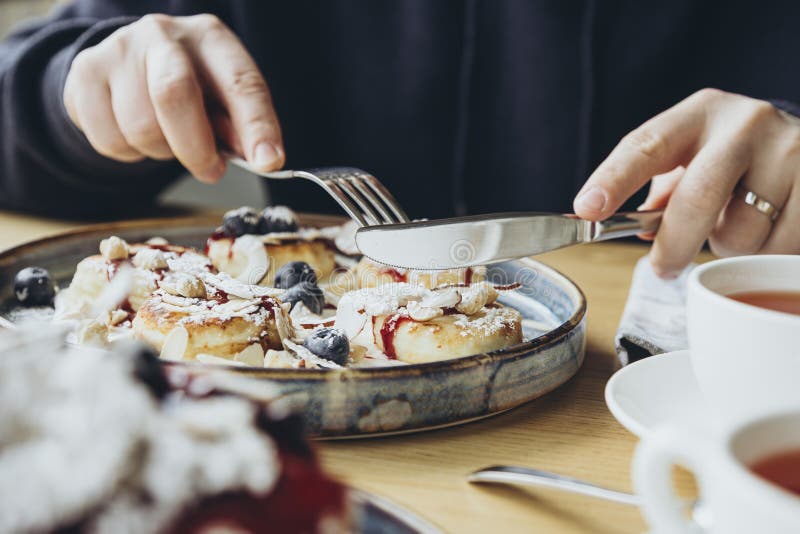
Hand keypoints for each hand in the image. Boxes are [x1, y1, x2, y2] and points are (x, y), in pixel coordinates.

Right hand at [63, 14, 283, 182]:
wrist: (130, 61)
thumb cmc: (190, 84)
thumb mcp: (224, 97)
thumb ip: (243, 126)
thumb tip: (262, 159)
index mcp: (210, 38)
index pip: (240, 82)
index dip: (257, 126)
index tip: (268, 161)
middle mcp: (162, 35)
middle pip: (173, 94)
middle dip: (196, 148)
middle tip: (211, 170)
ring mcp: (118, 51)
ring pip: (139, 128)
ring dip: (161, 152)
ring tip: (168, 139)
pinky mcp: (84, 74)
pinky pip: (109, 140)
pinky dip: (129, 153)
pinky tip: (136, 134)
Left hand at [574, 88, 799, 277]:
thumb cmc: (734, 158)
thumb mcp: (693, 156)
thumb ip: (659, 189)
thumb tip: (629, 225)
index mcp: (700, 114)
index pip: (646, 146)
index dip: (614, 180)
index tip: (588, 209)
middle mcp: (746, 123)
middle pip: (696, 198)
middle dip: (673, 244)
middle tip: (662, 268)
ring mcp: (790, 151)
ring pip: (740, 233)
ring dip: (728, 247)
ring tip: (737, 226)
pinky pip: (778, 247)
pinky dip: (764, 254)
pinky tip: (767, 230)